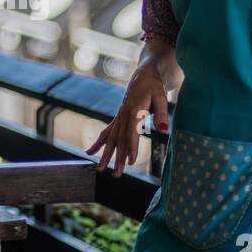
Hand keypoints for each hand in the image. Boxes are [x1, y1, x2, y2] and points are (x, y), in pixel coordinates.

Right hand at [86, 62, 169, 177]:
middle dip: (117, 158)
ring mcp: (118, 118)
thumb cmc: (153, 87)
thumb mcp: (161, 97)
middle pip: (120, 140)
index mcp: (134, 111)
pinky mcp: (117, 119)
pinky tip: (89, 153)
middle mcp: (123, 116)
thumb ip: (161, 114)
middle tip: (116, 174)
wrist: (142, 76)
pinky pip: (106, 133)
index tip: (131, 162)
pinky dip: (97, 143)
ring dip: (106, 155)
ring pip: (111, 139)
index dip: (131, 147)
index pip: (132, 132)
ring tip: (100, 170)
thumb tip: (163, 129)